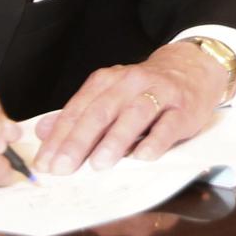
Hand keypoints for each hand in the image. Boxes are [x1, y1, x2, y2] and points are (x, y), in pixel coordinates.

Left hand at [38, 38, 229, 173]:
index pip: (78, 110)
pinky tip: (143, 157)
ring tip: (99, 164)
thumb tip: (43, 131)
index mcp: (107, 81)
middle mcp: (130, 83)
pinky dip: (155, 141)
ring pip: (134, 115)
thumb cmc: (145, 89)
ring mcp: (159, 94)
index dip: (59, 137)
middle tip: (63, 167)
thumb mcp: (109, 95)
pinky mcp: (183, 108)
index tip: (45, 163)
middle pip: (101, 111)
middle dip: (79, 141)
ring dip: (115, 140)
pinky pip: (168, 125)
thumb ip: (78, 114)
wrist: (192, 68)